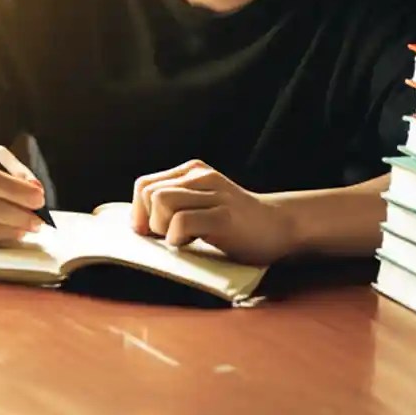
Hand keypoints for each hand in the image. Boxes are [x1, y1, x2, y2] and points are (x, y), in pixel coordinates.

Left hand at [130, 160, 295, 264]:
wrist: (279, 226)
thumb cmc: (234, 222)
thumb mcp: (201, 203)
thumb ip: (173, 204)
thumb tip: (136, 223)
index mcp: (192, 172)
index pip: (144, 185)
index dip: (139, 212)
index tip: (150, 232)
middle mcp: (201, 177)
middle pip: (149, 193)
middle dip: (150, 221)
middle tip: (169, 236)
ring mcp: (214, 194)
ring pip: (161, 202)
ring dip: (163, 228)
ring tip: (181, 238)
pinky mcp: (224, 216)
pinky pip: (181, 221)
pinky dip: (177, 237)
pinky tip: (191, 243)